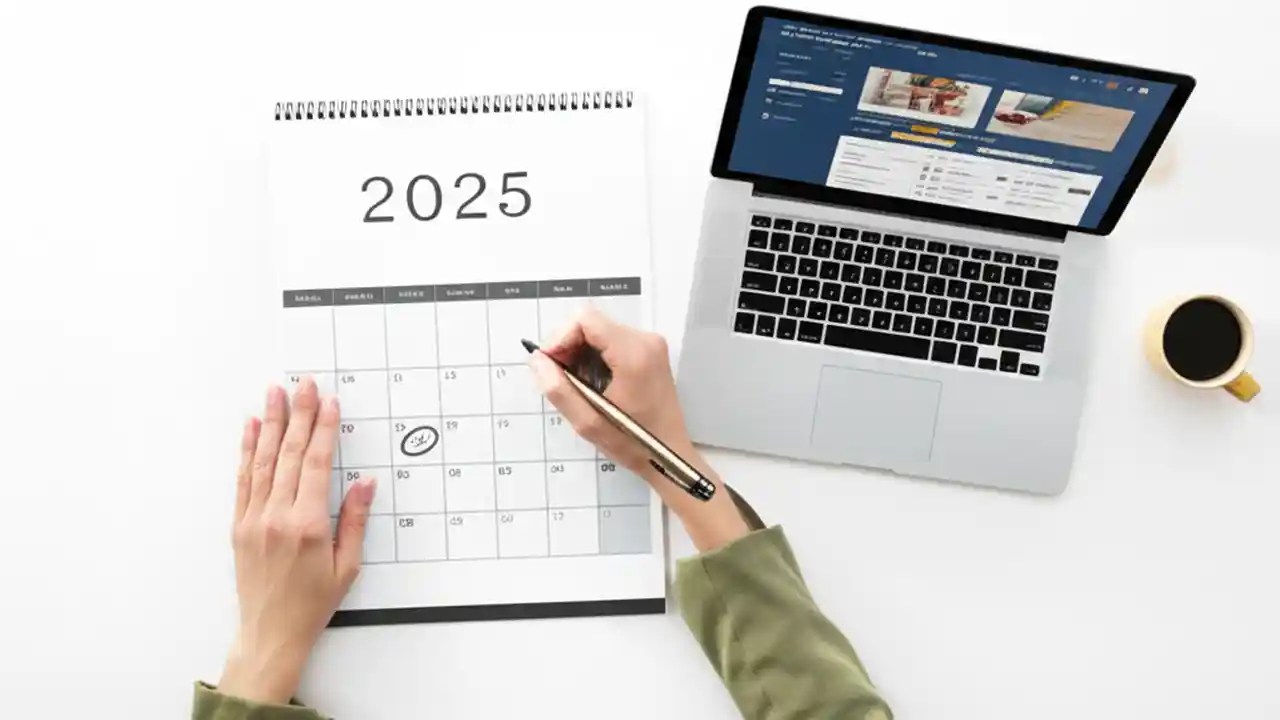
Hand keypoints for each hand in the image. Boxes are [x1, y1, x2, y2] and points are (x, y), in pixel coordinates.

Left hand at [219, 379, 374, 703]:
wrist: (270, 633)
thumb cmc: (312, 604)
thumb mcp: (347, 566)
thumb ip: (355, 520)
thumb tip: (364, 483)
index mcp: (307, 526)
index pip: (316, 465)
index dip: (323, 430)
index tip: (329, 404)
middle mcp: (276, 518)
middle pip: (289, 454)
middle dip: (298, 415)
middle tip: (304, 384)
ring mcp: (253, 519)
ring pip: (263, 461)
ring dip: (270, 423)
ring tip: (274, 394)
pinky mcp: (240, 525)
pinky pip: (243, 480)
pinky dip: (247, 451)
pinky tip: (250, 428)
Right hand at [529, 308, 747, 551]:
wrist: (672, 457)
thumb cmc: (634, 444)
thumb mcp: (589, 423)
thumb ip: (559, 389)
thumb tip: (537, 359)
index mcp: (633, 353)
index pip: (585, 319)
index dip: (559, 338)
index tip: (550, 365)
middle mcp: (645, 340)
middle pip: (592, 323)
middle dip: (568, 346)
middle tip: (560, 378)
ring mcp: (651, 345)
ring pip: (600, 331)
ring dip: (580, 353)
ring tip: (577, 385)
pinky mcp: (651, 352)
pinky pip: (612, 341)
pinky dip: (595, 356)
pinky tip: (593, 383)